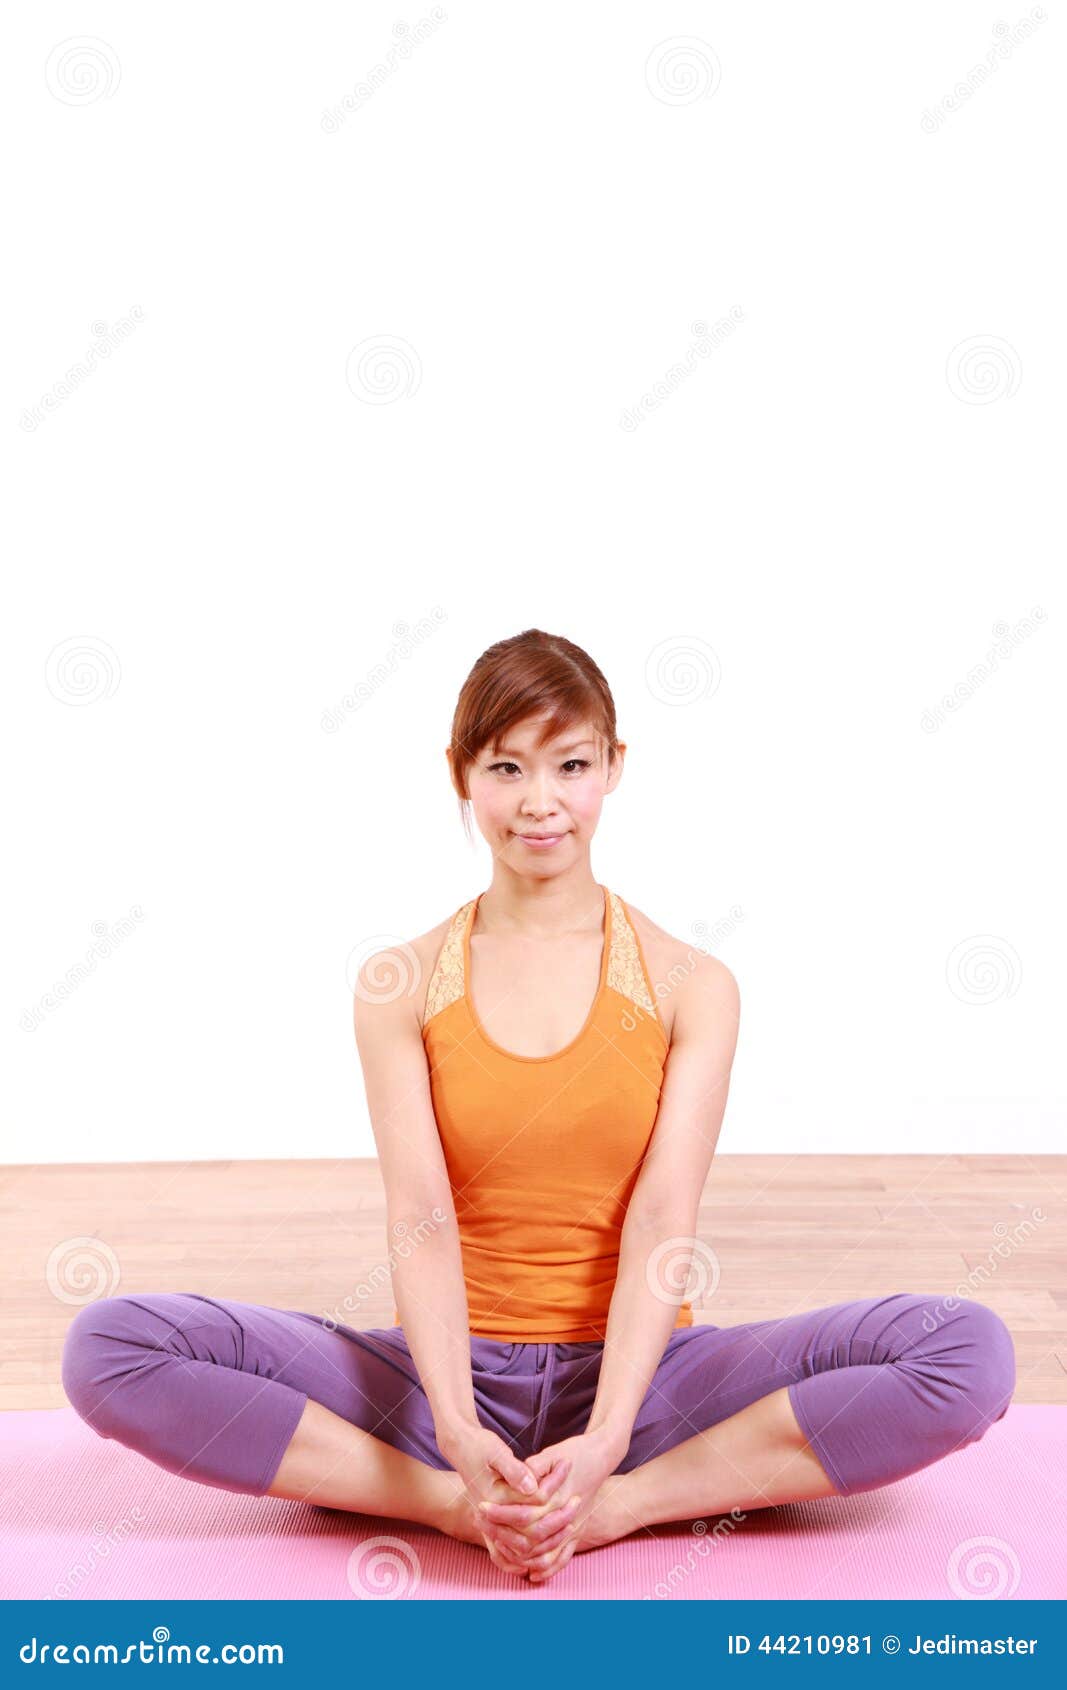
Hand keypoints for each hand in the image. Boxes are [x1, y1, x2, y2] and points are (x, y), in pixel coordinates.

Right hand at [437, 1423, 574, 1576]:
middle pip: (530, 1535)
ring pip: (522, 1549)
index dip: (553, 1499)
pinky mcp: (494, 1526)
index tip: (573, 1485)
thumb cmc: (479, 1445)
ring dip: (548, 1540)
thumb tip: (533, 1488)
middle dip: (556, 1523)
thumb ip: (514, 1470)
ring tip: (571, 1522)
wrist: (460, 1448)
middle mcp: (491, 1518)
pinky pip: (511, 1551)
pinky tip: (549, 1547)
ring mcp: (490, 1525)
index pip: (530, 1510)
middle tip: (577, 1502)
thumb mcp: (495, 1451)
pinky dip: (530, 1554)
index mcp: (493, 1499)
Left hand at [478, 1430, 622, 1581]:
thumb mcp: (554, 1453)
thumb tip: (521, 1479)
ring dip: (519, 1553)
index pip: (524, 1515)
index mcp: (558, 1497)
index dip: (501, 1513)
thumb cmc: (575, 1451)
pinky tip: (530, 1573)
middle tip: (480, 1521)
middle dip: (502, 1532)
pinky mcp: (578, 1531)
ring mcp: (575, 1527)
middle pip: (530, 1537)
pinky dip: (546, 1568)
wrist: (602, 1455)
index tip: (481, 1506)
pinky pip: (562, 1558)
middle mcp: (568, 1517)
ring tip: (495, 1542)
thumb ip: (536, 1466)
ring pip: (544, 1553)